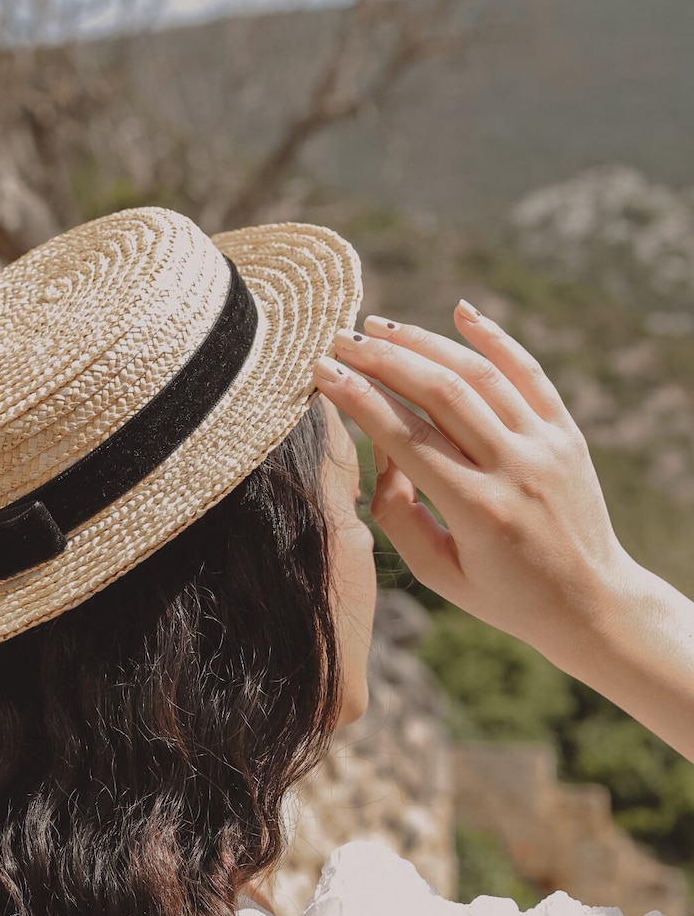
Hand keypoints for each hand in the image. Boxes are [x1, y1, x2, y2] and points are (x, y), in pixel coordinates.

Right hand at [312, 301, 632, 675]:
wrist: (592, 602)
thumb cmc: (507, 597)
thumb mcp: (440, 575)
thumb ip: (398, 518)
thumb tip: (379, 456)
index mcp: (477, 509)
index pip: (406, 438)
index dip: (359, 399)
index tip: (323, 373)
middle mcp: (514, 468)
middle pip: (440, 393)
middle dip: (383, 360)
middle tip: (341, 340)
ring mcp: (546, 445)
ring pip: (479, 374)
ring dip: (425, 343)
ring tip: (380, 327)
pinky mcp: (567, 433)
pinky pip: (529, 372)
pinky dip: (495, 338)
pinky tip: (460, 312)